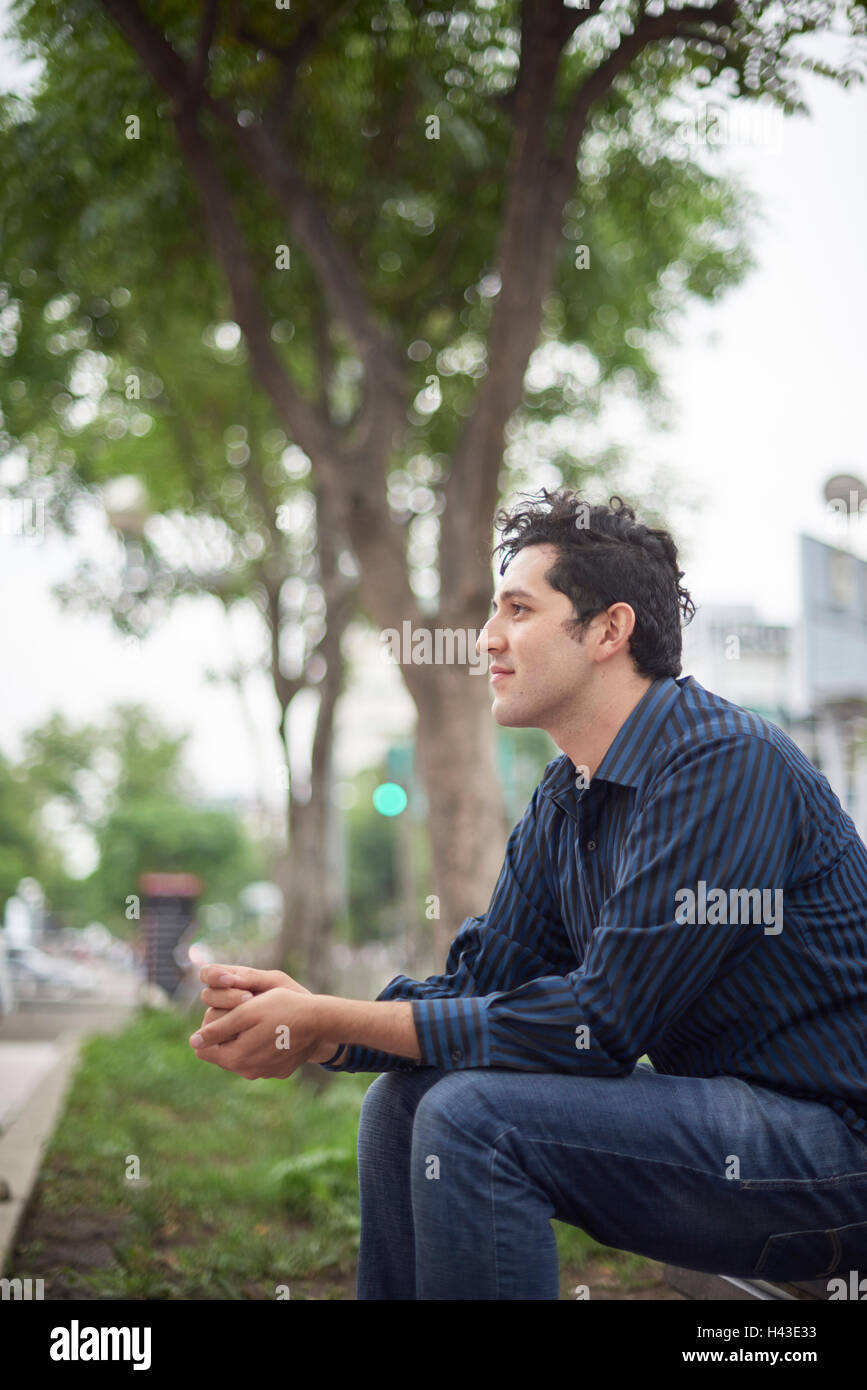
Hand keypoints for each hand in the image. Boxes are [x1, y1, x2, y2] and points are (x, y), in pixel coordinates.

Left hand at [198, 963, 340, 1064]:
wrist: (319, 1021)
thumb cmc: (282, 1009)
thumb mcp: (246, 1012)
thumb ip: (218, 1029)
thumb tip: (193, 1042)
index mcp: (236, 1057)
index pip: (204, 1050)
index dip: (211, 1030)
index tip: (227, 1014)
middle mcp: (248, 1071)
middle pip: (223, 1053)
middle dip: (228, 1035)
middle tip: (247, 1013)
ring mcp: (265, 1073)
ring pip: (242, 1056)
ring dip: (245, 1040)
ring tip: (262, 1021)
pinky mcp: (279, 1071)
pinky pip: (260, 1058)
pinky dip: (262, 1046)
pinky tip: (275, 1032)